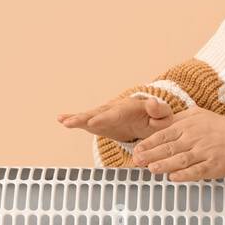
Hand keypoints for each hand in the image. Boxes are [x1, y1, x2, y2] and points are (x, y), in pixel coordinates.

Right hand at [57, 95, 173, 141]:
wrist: (149, 119)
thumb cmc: (158, 119)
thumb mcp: (164, 116)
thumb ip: (160, 111)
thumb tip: (153, 103)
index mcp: (129, 108)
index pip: (116, 113)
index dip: (105, 118)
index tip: (93, 121)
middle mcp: (114, 109)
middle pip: (98, 113)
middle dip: (85, 118)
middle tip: (72, 122)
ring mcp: (105, 115)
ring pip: (89, 117)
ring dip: (76, 119)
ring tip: (64, 121)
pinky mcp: (99, 122)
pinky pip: (85, 121)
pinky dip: (73, 120)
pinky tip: (61, 119)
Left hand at [129, 106, 224, 180]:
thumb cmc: (220, 127)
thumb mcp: (197, 114)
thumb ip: (177, 118)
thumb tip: (156, 120)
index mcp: (188, 126)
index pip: (164, 134)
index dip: (149, 143)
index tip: (137, 149)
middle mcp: (195, 138)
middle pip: (169, 147)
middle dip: (151, 154)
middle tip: (138, 161)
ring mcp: (205, 152)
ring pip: (181, 159)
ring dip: (165, 164)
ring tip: (152, 169)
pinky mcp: (214, 165)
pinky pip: (198, 171)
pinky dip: (185, 175)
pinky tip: (174, 178)